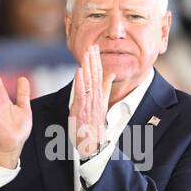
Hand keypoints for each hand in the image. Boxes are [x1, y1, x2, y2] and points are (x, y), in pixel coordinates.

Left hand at [68, 44, 113, 158]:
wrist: (92, 145)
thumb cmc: (94, 127)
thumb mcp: (102, 105)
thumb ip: (106, 89)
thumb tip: (110, 75)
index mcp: (100, 97)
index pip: (100, 75)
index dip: (97, 61)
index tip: (95, 49)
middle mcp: (96, 99)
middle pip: (96, 75)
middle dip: (94, 60)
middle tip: (93, 46)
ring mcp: (89, 103)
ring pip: (89, 81)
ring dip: (88, 66)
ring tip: (87, 53)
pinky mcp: (81, 109)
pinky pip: (81, 93)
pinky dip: (80, 81)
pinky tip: (79, 70)